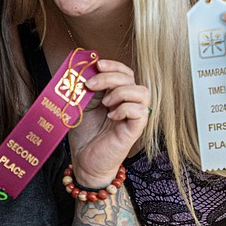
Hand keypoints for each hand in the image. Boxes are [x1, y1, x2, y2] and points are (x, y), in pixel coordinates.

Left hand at [68, 59, 148, 187]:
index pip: (124, 72)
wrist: (84, 160)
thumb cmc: (85, 134)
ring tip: (104, 103)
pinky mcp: (135, 130)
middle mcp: (129, 103)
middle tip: (90, 85)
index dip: (114, 65)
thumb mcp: (83, 105)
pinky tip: (111, 116)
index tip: (97, 64)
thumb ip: (87, 88)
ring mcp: (134, 117)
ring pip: (142, 92)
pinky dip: (124, 109)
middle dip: (109, 77)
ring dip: (121, 92)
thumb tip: (85, 70)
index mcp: (117, 95)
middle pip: (131, 78)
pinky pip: (140, 111)